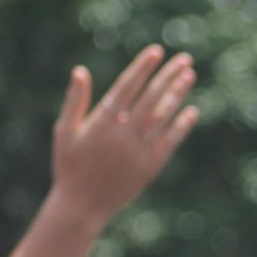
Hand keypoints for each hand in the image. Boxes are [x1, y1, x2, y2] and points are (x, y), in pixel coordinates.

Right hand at [50, 45, 197, 229]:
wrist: (83, 205)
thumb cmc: (69, 166)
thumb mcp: (65, 132)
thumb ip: (75, 101)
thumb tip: (80, 71)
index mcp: (100, 122)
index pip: (126, 88)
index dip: (142, 68)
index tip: (156, 51)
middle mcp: (122, 135)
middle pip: (150, 98)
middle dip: (168, 76)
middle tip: (185, 58)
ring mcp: (138, 151)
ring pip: (162, 117)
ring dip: (177, 95)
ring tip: (190, 75)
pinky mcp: (150, 167)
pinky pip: (169, 142)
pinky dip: (181, 126)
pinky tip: (191, 111)